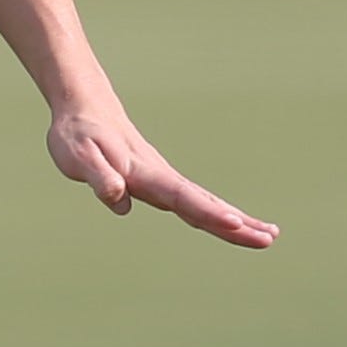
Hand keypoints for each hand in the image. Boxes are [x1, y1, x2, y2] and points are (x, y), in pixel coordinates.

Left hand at [47, 103, 277, 247]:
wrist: (85, 107)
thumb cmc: (78, 133)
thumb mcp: (78, 156)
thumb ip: (98, 176)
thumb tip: (119, 199)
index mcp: (145, 174)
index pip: (182, 197)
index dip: (208, 212)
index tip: (235, 224)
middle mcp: (161, 177)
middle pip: (204, 204)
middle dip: (237, 223)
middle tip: (269, 239)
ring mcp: (164, 179)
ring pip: (205, 203)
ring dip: (236, 221)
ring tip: (269, 236)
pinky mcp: (161, 182)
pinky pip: (194, 202)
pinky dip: (218, 214)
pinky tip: (234, 224)